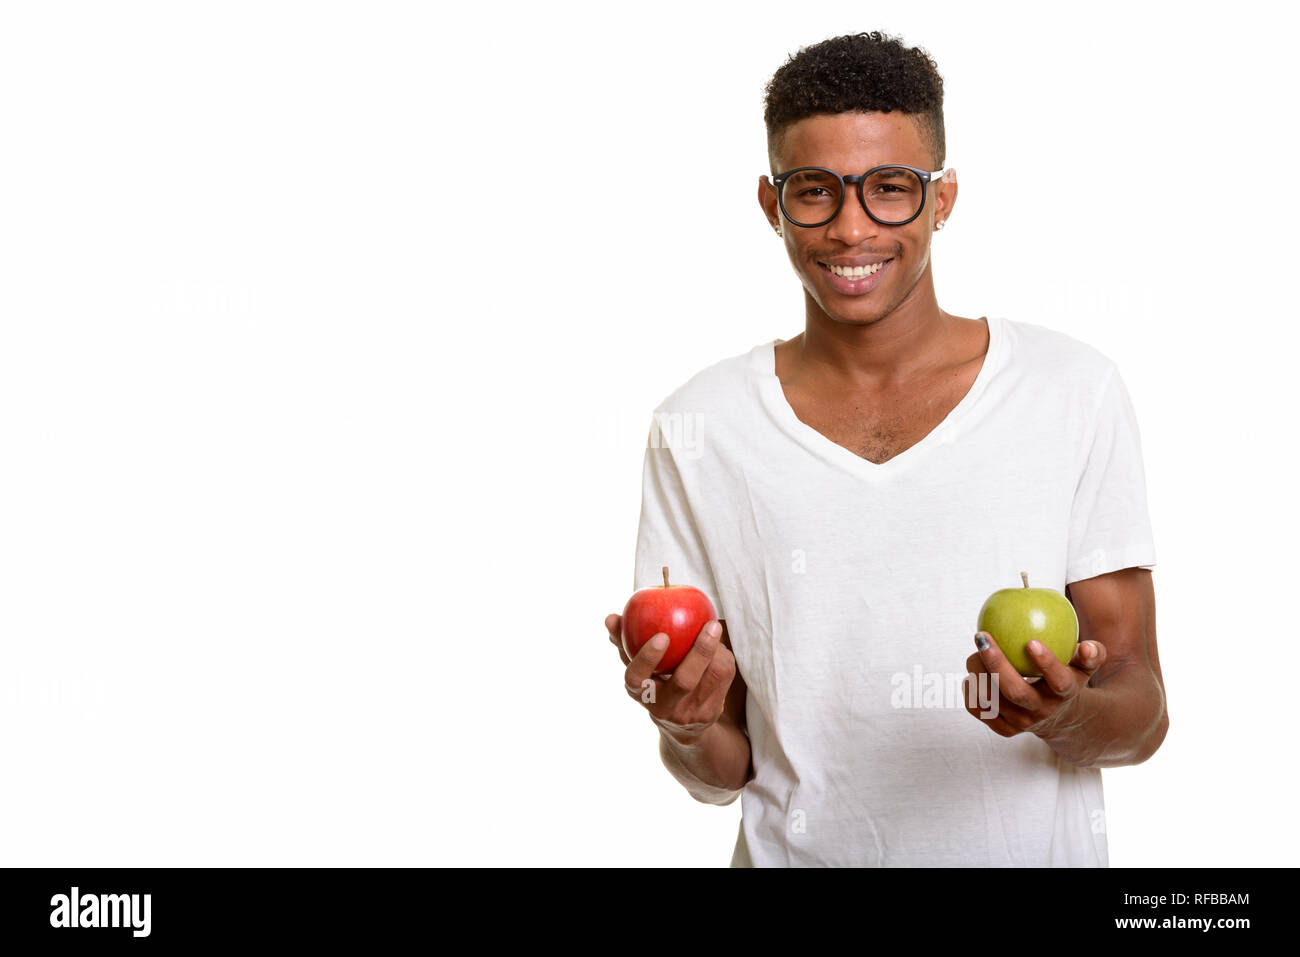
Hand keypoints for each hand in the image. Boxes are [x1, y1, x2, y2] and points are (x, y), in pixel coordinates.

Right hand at [605, 612, 735, 745]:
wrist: (681, 726)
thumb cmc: (654, 683)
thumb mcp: (638, 668)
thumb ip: (624, 642)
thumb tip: (611, 618)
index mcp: (639, 692)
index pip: (636, 677)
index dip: (647, 657)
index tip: (661, 636)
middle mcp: (664, 708)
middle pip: (684, 681)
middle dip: (700, 651)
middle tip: (710, 624)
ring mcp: (689, 713)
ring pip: (711, 678)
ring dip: (717, 651)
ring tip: (714, 629)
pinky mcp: (710, 713)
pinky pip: (724, 680)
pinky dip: (724, 659)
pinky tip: (720, 646)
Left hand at [963, 631, 1107, 738]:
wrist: (1059, 717)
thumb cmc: (1067, 679)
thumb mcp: (1084, 669)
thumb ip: (1091, 655)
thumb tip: (1088, 647)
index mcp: (1063, 694)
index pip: (1058, 682)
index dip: (1047, 663)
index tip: (1031, 641)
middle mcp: (1042, 711)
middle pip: (1016, 691)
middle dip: (996, 663)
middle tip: (982, 637)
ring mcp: (1022, 723)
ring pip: (993, 700)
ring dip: (978, 674)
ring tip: (974, 653)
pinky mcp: (1005, 729)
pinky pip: (981, 711)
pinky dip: (972, 693)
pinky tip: (970, 676)